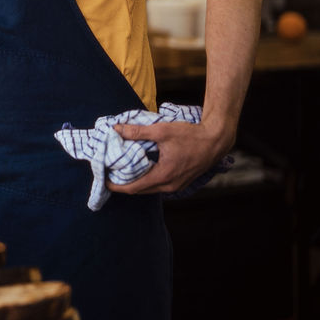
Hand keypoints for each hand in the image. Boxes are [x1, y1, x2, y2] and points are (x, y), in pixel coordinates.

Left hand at [107, 119, 231, 194]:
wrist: (216, 140)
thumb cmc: (191, 135)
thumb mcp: (161, 131)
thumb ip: (137, 132)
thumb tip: (116, 129)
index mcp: (163, 176)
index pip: (133, 188)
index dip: (116, 186)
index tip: (103, 180)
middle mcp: (170, 186)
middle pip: (140, 191)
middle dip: (123, 184)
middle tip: (109, 174)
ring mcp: (177, 185)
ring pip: (150, 188)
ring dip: (135, 182)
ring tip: (121, 171)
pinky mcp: (181, 182)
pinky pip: (159, 185)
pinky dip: (147, 180)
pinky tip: (140, 169)